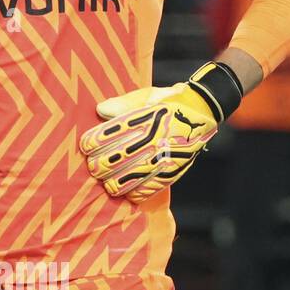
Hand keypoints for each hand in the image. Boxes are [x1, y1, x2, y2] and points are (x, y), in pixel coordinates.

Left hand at [80, 82, 219, 200]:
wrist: (203, 110)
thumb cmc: (169, 102)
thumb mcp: (146, 96)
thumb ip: (123, 104)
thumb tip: (100, 110)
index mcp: (139, 121)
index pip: (103, 138)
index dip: (89, 145)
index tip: (86, 146)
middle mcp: (148, 140)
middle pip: (109, 162)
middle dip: (96, 166)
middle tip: (95, 166)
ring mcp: (160, 158)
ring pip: (124, 180)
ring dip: (111, 183)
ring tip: (108, 182)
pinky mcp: (170, 171)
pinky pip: (145, 190)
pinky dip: (132, 193)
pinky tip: (128, 190)